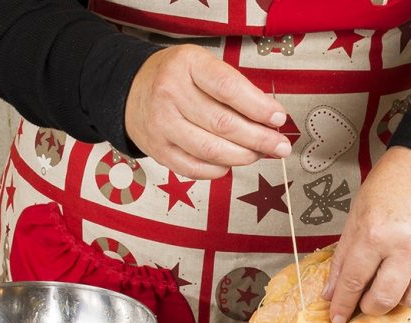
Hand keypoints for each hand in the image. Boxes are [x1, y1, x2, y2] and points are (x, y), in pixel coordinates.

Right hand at [125, 44, 290, 178]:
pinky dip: (220, 169)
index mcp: (187, 64)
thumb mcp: (203, 66)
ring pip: (212, 150)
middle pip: (224, 124)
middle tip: (279, 145)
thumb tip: (270, 119)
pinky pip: (196, 168)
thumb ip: (235, 89)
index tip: (278, 119)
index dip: (259, 108)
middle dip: (259, 139)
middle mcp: (170, 93)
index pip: (229, 89)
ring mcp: (162, 124)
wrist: (132, 91)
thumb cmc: (177, 79)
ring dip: (243, 156)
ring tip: (258, 154)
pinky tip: (231, 162)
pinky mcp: (159, 150)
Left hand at [323, 147, 410, 322]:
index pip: (353, 282)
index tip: (338, 319)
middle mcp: (406, 246)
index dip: (343, 305)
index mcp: (376, 234)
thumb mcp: (357, 215)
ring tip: (396, 283)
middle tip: (368, 301)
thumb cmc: (392, 185)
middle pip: (384, 299)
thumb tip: (331, 294)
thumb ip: (343, 257)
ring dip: (401, 299)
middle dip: (371, 307)